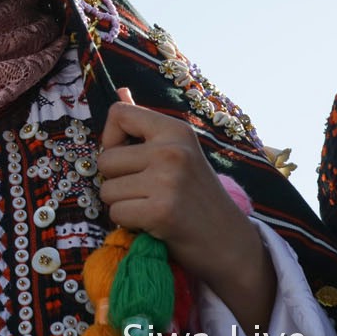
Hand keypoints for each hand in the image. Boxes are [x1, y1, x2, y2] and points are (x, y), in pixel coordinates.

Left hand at [98, 88, 273, 330]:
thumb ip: (145, 126)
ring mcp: (167, 180)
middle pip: (105, 159)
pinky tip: (153, 224)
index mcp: (176, 130)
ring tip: (151, 207)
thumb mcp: (179, 153)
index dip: (111, 139)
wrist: (230, 243)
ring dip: (122, 205)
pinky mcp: (161, 211)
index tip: (128, 159)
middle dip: (116, 181)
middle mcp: (172, 150)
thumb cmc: (198, 197)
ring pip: (107, 190)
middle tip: (145, 192)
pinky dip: (128, 224)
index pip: (119, 113)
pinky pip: (116, 213)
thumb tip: (120, 92)